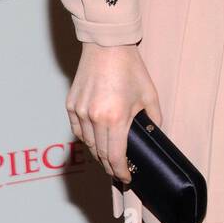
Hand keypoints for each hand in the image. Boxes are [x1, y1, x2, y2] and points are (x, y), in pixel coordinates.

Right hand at [66, 43, 161, 184]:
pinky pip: (78, 130)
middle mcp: (94, 118)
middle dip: (110, 166)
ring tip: (109, 155)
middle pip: (100, 154)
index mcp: (115, 118)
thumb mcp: (149, 95)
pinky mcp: (70, 105)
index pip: (115, 157)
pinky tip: (96, 138)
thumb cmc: (130, 68)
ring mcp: (80, 112)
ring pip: (87, 144)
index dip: (121, 172)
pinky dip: (87, 138)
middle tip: (119, 170)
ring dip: (98, 153)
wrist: (107, 45)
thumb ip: (153, 120)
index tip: (126, 177)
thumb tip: (153, 135)